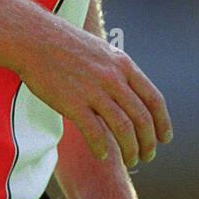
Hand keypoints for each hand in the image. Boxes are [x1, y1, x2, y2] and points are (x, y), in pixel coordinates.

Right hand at [15, 18, 171, 167]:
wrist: (33, 38)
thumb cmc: (64, 44)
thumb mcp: (101, 51)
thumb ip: (117, 71)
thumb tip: (129, 92)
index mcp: (123, 65)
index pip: (154, 99)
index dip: (163, 122)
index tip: (165, 138)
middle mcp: (113, 78)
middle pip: (142, 118)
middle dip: (149, 142)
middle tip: (148, 156)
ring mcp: (93, 91)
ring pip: (124, 129)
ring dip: (131, 150)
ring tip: (131, 161)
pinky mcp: (73, 103)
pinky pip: (95, 133)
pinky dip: (102, 148)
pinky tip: (102, 155)